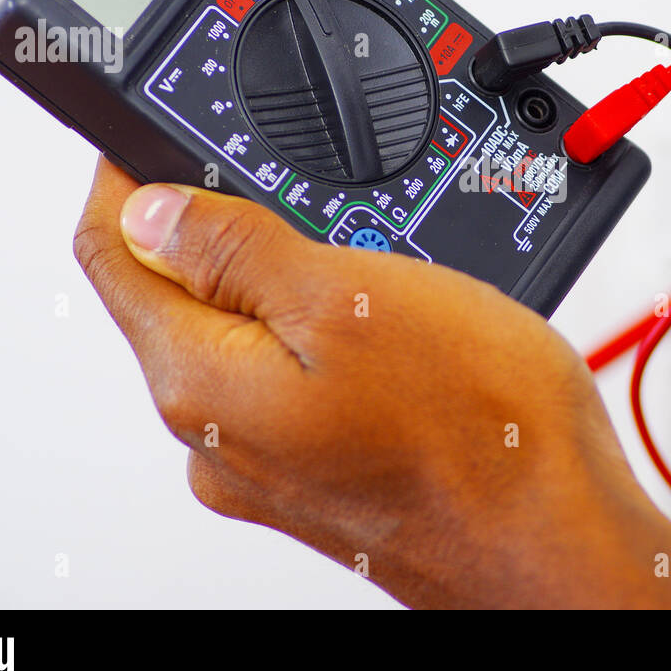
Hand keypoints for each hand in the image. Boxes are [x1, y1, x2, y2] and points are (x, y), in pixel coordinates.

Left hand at [73, 157, 670, 608]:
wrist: (558, 537)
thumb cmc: (478, 435)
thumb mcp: (349, 299)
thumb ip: (235, 250)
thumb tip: (154, 209)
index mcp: (204, 383)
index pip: (113, 253)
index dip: (128, 174)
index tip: (164, 133)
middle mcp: (220, 436)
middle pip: (177, 295)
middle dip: (224, 226)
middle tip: (301, 188)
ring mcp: (271, 462)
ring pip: (246, 335)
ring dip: (286, 279)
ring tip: (366, 255)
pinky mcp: (321, 472)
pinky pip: (294, 377)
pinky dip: (324, 332)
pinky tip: (389, 320)